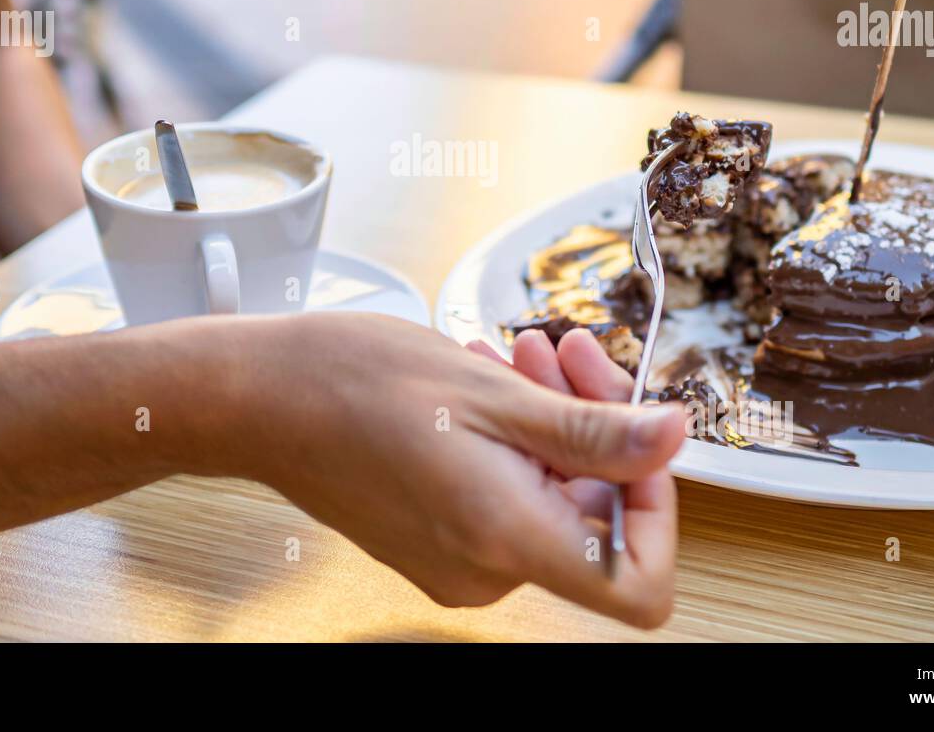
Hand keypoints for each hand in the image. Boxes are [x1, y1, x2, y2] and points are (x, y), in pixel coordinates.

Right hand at [216, 312, 682, 627]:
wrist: (259, 398)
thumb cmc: (353, 384)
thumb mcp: (494, 392)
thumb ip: (595, 430)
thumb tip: (674, 437)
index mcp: (506, 537)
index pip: (637, 582)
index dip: (658, 510)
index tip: (640, 438)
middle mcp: (484, 567)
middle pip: (593, 517)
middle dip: (595, 425)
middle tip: (564, 351)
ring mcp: (456, 559)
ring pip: (550, 497)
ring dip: (552, 420)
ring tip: (521, 353)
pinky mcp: (435, 539)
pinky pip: (507, 497)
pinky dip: (514, 439)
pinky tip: (491, 380)